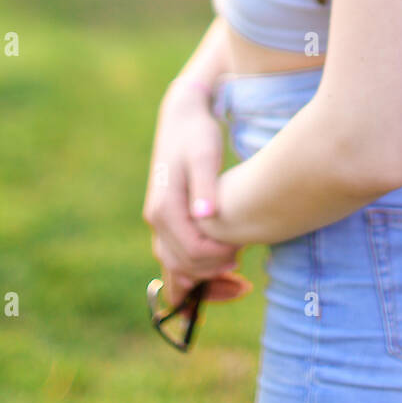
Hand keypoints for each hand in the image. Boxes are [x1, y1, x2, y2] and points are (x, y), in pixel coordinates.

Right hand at [143, 87, 241, 286]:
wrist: (182, 118)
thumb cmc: (197, 134)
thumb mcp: (204, 154)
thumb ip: (205, 185)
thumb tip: (205, 215)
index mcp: (164, 208)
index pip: (191, 251)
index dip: (218, 259)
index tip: (243, 254)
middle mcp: (156, 220)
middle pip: (183, 266)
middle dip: (214, 276)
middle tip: (245, 275)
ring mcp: (160, 223)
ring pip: (176, 269)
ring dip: (204, 282)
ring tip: (238, 284)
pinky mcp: (168, 222)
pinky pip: (177, 259)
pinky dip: (195, 274)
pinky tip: (221, 277)